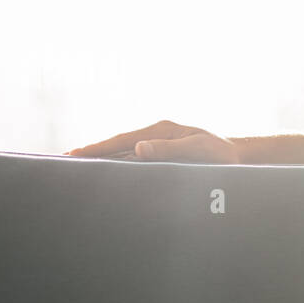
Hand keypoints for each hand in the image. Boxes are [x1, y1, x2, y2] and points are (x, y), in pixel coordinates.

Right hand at [63, 120, 240, 162]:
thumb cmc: (222, 153)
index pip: (123, 140)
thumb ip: (170, 149)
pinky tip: (107, 173)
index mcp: (161, 130)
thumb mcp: (198, 149)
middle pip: (118, 145)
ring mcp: (158, 144)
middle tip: (65, 161)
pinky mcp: (163, 155)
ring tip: (78, 167)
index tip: (76, 154)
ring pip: (124, 153)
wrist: (239, 157)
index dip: (98, 148)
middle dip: (93, 152)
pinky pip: (135, 160)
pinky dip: (118, 165)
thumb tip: (138, 149)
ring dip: (103, 159)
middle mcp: (156, 135)